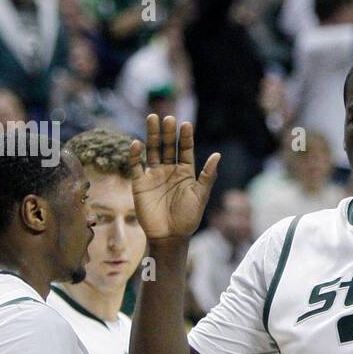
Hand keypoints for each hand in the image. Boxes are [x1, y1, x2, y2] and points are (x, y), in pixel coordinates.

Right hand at [129, 115, 220, 242]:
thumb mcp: (200, 196)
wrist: (170, 236)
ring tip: (152, 118)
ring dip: (152, 135)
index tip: (186, 124)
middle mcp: (169, 170)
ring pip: (152, 150)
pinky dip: (135, 155)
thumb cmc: (188, 218)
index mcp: (185, 172)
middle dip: (168, 132)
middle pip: (168, 146)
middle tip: (168, 117)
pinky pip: (136, 165)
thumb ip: (207, 176)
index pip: (185, 150)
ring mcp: (154, 175)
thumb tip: (217, 154)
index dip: (186, 138)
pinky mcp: (140, 183)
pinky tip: (136, 143)